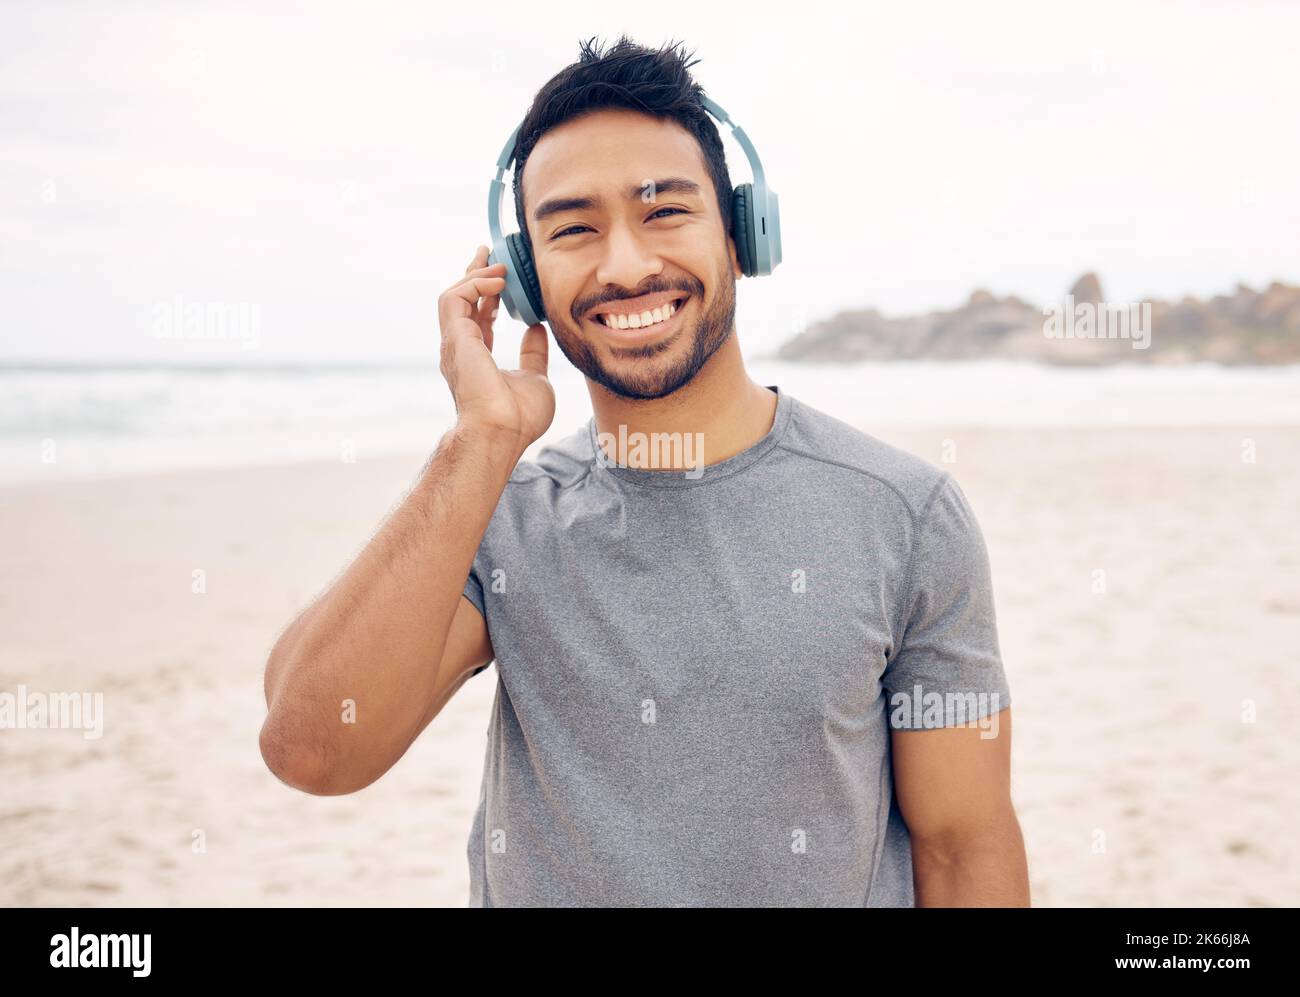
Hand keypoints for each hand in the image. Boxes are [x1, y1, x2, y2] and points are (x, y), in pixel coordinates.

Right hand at [437, 245, 554, 450]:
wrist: (501, 433)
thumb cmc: (517, 418)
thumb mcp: (535, 378)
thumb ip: (533, 353)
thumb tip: (537, 329)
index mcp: (477, 357)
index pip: (478, 317)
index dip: (489, 295)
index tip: (503, 276)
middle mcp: (461, 348)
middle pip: (462, 301)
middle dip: (475, 274)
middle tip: (490, 252)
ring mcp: (455, 343)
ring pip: (454, 295)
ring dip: (475, 274)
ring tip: (498, 263)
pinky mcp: (454, 338)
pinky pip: (455, 298)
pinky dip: (474, 283)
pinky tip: (497, 279)